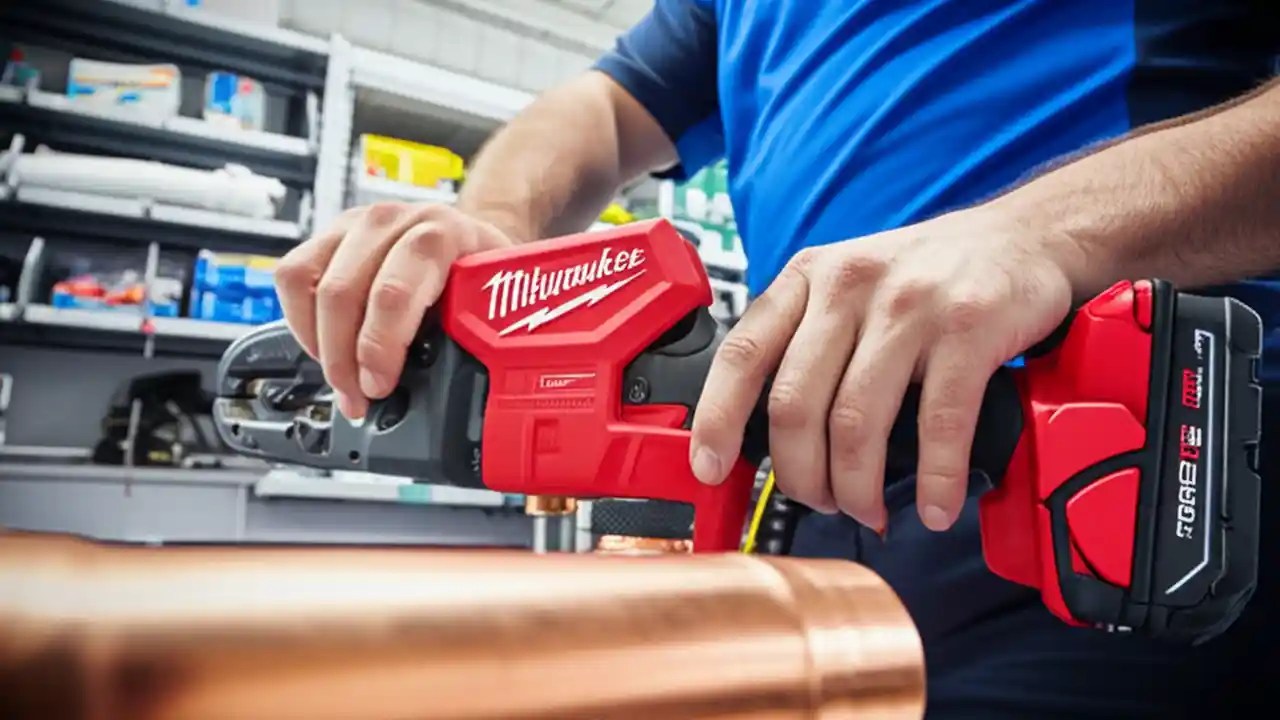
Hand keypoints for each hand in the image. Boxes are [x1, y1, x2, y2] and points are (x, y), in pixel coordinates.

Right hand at [276, 202, 514, 418]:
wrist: (471, 246)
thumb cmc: (478, 280)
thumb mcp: (485, 308)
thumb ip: (466, 341)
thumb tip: (444, 392)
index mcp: (442, 233)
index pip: (394, 291)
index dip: (379, 346)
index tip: (378, 386)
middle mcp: (394, 220)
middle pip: (343, 292)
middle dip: (344, 358)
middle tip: (358, 398)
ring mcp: (357, 224)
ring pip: (310, 283)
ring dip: (320, 345)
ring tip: (342, 381)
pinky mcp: (329, 236)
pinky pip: (292, 276)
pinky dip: (301, 322)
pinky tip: (325, 349)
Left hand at [688, 207, 1079, 531]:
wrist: (1026, 235)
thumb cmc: (928, 275)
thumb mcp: (848, 285)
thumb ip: (807, 341)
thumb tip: (766, 432)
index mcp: (808, 278)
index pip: (742, 355)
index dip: (717, 420)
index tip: (710, 469)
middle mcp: (848, 286)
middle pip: (795, 404)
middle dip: (801, 475)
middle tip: (821, 501)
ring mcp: (909, 305)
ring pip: (855, 421)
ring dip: (857, 486)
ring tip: (870, 510)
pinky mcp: (968, 327)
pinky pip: (938, 422)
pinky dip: (935, 479)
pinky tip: (935, 505)